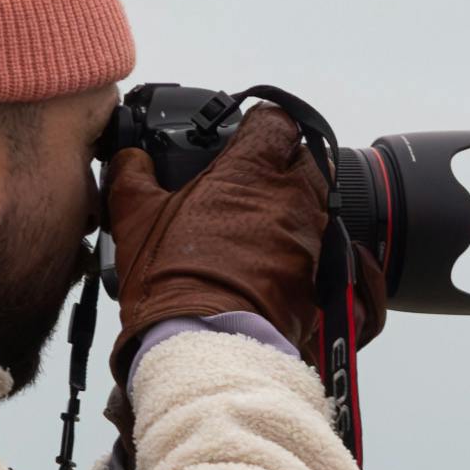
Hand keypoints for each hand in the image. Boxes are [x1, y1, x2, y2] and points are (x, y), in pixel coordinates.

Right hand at [103, 100, 338, 360]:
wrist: (202, 348)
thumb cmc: (172, 282)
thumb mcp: (134, 219)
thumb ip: (132, 177)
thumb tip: (130, 159)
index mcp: (251, 172)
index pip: (277, 121)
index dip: (261, 127)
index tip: (246, 139)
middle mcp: (293, 200)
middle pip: (310, 160)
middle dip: (286, 168)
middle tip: (254, 186)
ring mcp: (312, 242)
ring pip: (321, 208)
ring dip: (297, 212)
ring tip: (261, 232)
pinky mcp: (322, 284)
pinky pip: (340, 261)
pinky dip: (321, 259)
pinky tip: (289, 266)